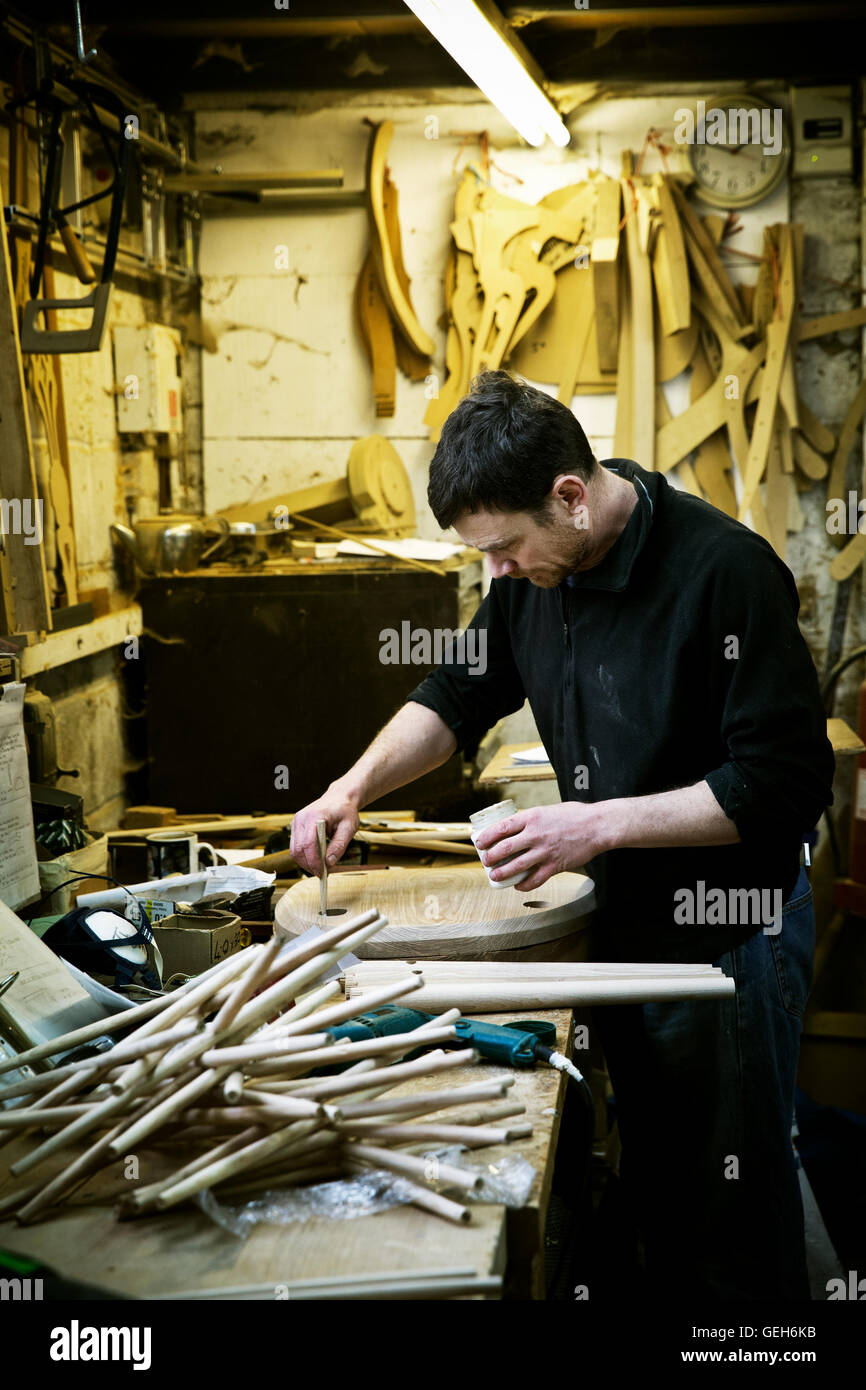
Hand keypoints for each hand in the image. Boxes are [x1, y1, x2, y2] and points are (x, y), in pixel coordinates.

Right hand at [290, 785, 359, 874]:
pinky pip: (296, 846)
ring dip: (305, 862)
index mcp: (313, 816)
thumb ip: (339, 846)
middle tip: (322, 874)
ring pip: (294, 850)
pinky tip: (315, 861)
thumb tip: (329, 863)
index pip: (308, 843)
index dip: (314, 861)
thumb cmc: (345, 811)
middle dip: (309, 865)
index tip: (322, 873)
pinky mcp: (296, 827)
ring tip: (319, 869)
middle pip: (298, 849)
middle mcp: (300, 818)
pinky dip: (304, 856)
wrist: (339, 798)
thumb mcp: (349, 828)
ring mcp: (296, 822)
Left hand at [473, 802, 611, 891]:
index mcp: (531, 818)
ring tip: (494, 876)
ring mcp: (545, 851)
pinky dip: (523, 885)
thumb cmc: (574, 816)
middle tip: (485, 861)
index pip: (501, 828)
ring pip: (516, 866)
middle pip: (505, 848)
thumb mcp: (547, 810)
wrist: (597, 826)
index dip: (487, 837)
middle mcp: (535, 835)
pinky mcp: (555, 865)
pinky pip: (535, 879)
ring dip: (502, 873)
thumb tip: (515, 829)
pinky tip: (517, 885)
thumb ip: (531, 821)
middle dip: (490, 857)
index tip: (479, 842)